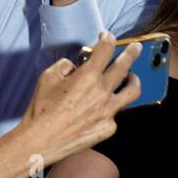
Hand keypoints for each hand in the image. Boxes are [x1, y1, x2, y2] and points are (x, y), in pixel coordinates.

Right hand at [18, 32, 141, 163]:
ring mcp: (108, 111)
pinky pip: (115, 113)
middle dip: (132, 53)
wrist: (41, 140)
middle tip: (136, 48)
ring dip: (134, 80)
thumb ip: (65, 66)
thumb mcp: (48, 77)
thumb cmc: (41, 108)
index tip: (107, 37)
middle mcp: (102, 92)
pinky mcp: (108, 128)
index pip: (105, 50)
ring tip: (133, 77)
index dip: (108, 39)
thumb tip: (76, 66)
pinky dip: (111, 107)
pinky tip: (103, 107)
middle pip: (124, 66)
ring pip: (132, 91)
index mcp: (87, 76)